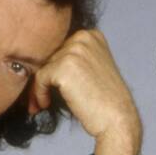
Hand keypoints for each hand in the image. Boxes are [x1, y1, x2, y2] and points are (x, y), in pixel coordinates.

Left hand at [28, 28, 142, 154]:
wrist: (117, 118)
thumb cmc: (105, 100)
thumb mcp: (93, 68)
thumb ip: (75, 59)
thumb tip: (43, 62)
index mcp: (92, 35)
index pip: (60, 46)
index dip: (52, 67)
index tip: (49, 85)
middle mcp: (83, 38)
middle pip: (49, 55)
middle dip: (45, 77)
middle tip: (41, 96)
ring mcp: (74, 51)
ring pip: (42, 66)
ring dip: (39, 86)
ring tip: (43, 102)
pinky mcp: (64, 67)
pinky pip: (39, 78)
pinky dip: (38, 93)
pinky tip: (45, 104)